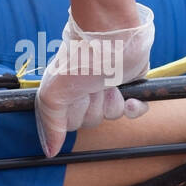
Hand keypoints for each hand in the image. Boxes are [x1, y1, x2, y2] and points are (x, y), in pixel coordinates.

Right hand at [34, 3, 154, 156]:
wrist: (111, 33)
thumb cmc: (79, 59)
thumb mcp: (54, 94)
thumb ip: (51, 125)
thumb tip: (50, 152)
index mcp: (66, 93)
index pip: (69, 124)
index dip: (73, 114)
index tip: (73, 95)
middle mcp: (86, 92)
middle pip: (91, 121)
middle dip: (92, 106)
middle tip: (90, 86)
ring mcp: (109, 88)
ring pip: (112, 115)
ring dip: (111, 101)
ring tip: (106, 81)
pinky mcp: (130, 85)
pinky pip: (135, 110)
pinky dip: (134, 107)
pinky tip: (128, 95)